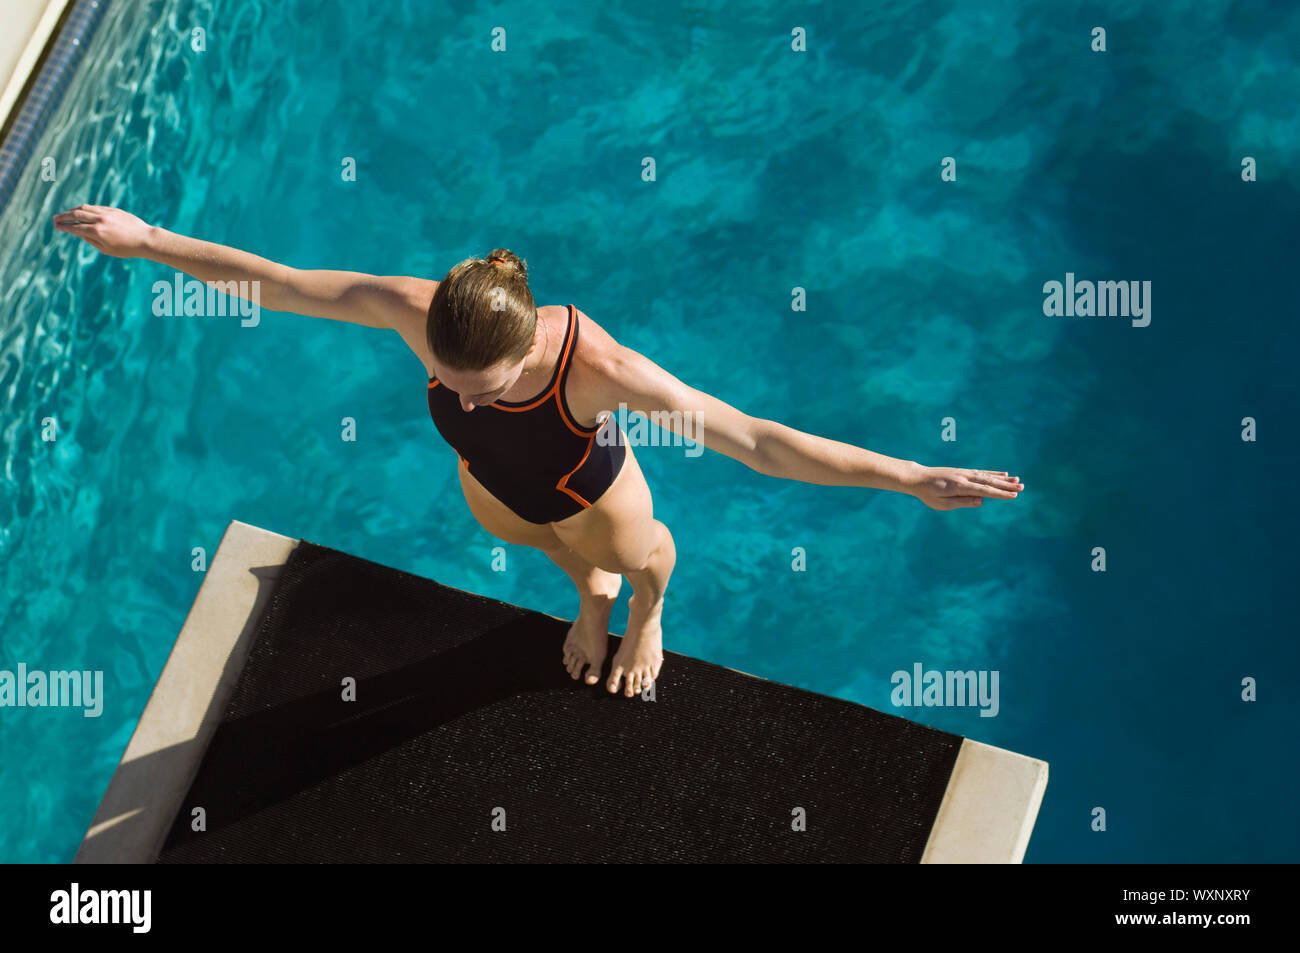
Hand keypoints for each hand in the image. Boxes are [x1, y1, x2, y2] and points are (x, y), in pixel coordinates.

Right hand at [53, 205, 153, 257]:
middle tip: (55, 219)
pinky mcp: (113, 210)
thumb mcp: (106, 249)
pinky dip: (85, 208)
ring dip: (72, 210)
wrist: (146, 239)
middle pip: (76, 214)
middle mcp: (100, 220)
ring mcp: (106, 213)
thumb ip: (90, 240)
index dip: (64, 226)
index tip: (56, 226)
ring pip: (84, 208)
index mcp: (97, 232)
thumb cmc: (127, 249)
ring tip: (66, 214)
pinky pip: (95, 207)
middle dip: (63, 216)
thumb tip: (78, 232)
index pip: (74, 227)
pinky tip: (81, 211)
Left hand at [907, 465, 1022, 510]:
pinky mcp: (963, 471)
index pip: (984, 491)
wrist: (919, 478)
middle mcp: (965, 477)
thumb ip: (962, 502)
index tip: (1013, 496)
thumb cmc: (929, 494)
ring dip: (1003, 479)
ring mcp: (965, 473)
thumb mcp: (943, 503)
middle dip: (1006, 486)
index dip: (1000, 494)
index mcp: (960, 487)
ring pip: (987, 476)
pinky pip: (981, 473)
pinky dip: (993, 473)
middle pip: (989, 482)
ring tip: (1018, 480)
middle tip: (1022, 488)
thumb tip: (981, 500)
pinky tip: (1003, 475)